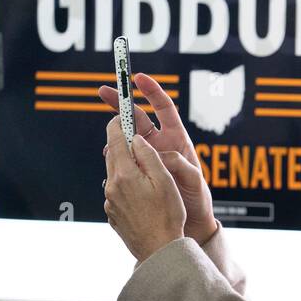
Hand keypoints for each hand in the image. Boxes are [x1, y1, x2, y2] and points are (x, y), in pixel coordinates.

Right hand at [100, 72, 218, 243]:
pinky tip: (109, 159)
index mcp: (177, 139)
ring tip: (108, 140)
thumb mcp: (192, 179)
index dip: (152, 91)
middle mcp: (161, 144)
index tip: (137, 78)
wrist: (188, 222)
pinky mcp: (139, 171)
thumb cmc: (197, 199)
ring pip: (127, 139)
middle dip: (121, 104)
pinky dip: (115, 156)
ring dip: (115, 135)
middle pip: (138, 118)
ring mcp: (148, 157)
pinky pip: (124, 159)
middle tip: (103, 92)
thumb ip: (179, 164)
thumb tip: (159, 155)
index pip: (164, 108)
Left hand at [103, 115, 186, 264]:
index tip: (122, 113)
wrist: (159, 250)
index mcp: (124, 174)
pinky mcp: (112, 214)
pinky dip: (127, 188)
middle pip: (113, 155)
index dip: (119, 122)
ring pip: (115, 174)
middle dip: (124, 145)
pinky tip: (144, 198)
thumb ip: (149, 156)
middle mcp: (112, 186)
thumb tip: (137, 139)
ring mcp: (110, 202)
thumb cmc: (167, 216)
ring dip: (127, 168)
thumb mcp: (164, 180)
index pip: (115, 138)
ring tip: (147, 175)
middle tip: (139, 141)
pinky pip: (117, 193)